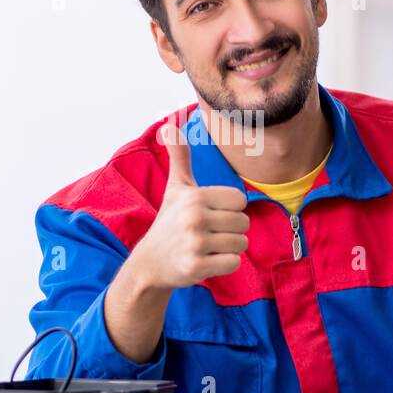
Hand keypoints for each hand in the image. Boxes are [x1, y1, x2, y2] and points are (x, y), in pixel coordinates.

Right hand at [131, 123, 250, 289]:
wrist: (149, 263)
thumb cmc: (169, 222)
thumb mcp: (175, 188)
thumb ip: (179, 157)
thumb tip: (168, 124)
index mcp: (195, 196)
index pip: (240, 200)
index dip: (230, 209)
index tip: (210, 214)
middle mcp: (195, 218)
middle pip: (244, 223)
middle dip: (230, 230)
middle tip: (207, 234)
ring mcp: (195, 243)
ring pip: (241, 244)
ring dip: (228, 248)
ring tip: (207, 247)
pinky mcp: (196, 267)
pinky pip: (233, 263)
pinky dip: (224, 264)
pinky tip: (206, 261)